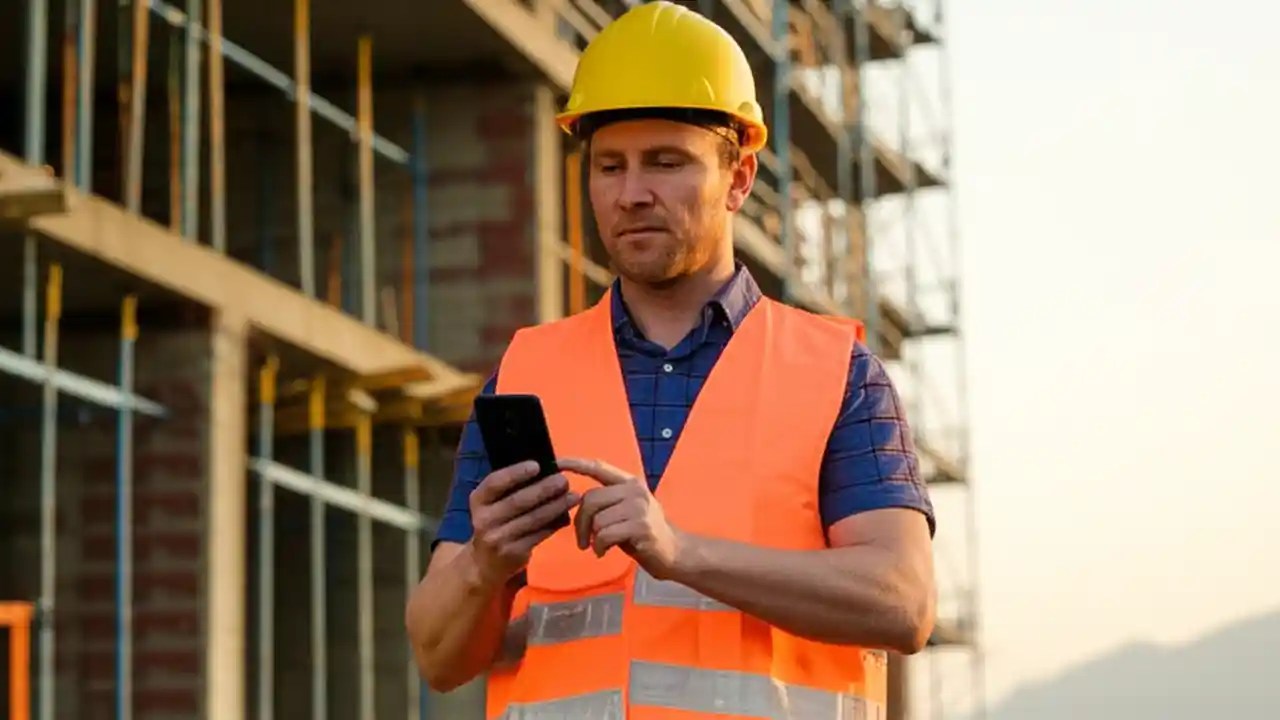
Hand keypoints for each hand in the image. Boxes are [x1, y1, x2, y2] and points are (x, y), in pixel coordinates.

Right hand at [468, 460, 579, 587]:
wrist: (485, 563)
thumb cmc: (495, 523)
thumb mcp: (493, 505)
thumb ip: (511, 489)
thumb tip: (546, 471)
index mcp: (478, 500)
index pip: (494, 483)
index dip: (515, 473)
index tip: (537, 465)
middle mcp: (484, 520)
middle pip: (517, 501)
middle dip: (543, 489)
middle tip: (563, 480)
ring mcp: (498, 538)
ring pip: (532, 519)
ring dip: (556, 507)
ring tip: (573, 496)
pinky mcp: (513, 554)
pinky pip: (539, 535)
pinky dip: (554, 524)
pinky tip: (567, 516)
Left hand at [557, 457, 684, 579]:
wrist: (674, 553)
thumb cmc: (643, 533)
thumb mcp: (625, 510)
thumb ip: (605, 502)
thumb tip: (574, 500)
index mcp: (629, 482)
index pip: (598, 467)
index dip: (576, 463)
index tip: (557, 463)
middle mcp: (634, 490)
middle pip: (590, 499)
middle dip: (580, 523)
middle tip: (582, 541)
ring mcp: (639, 507)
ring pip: (597, 519)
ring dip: (592, 538)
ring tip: (598, 547)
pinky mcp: (640, 526)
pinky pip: (605, 534)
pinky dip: (599, 546)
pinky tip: (604, 552)